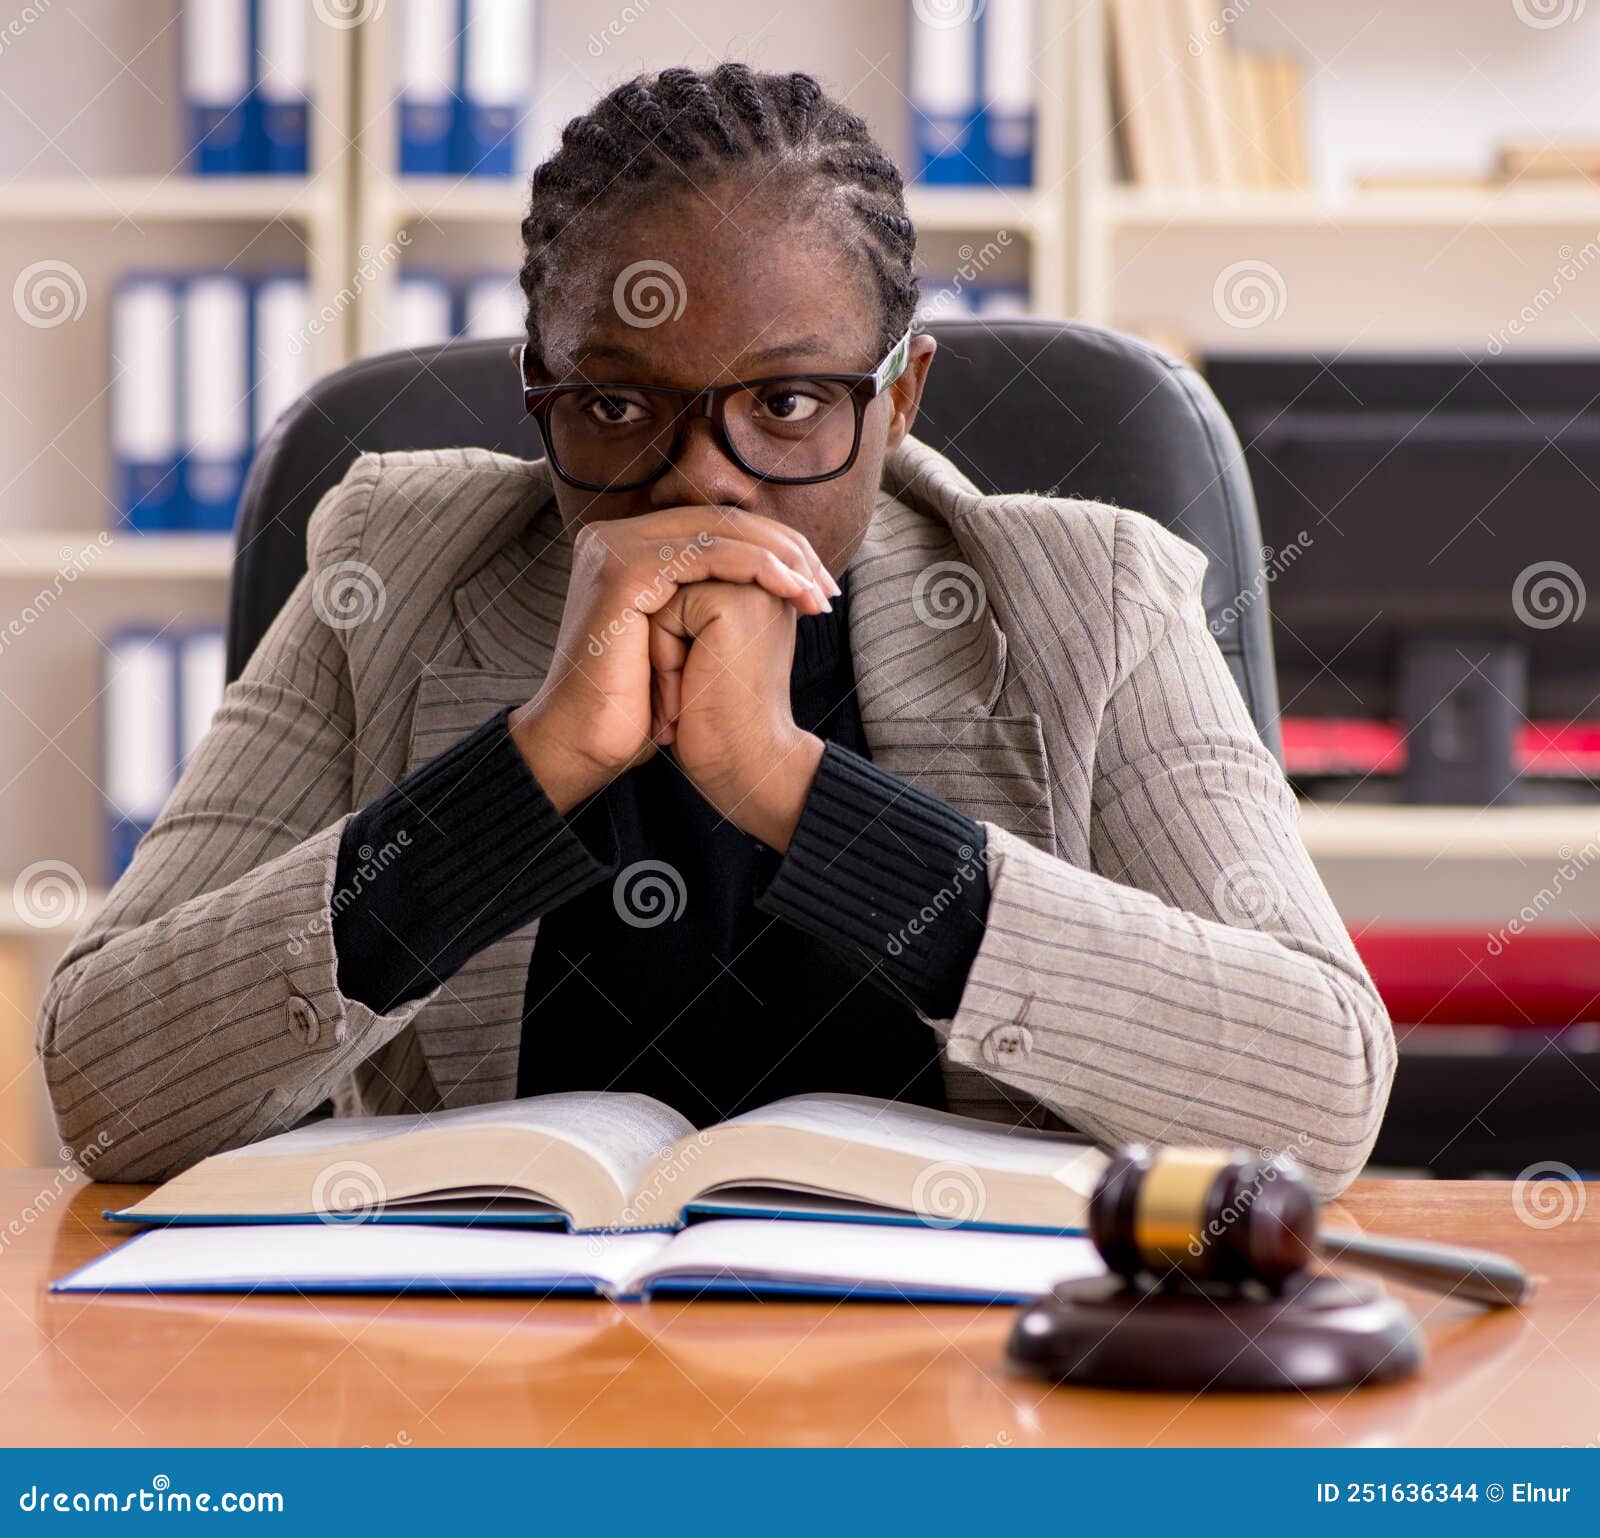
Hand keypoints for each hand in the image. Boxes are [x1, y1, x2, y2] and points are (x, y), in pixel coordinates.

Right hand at [508, 508, 836, 811]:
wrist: (585, 742)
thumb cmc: (633, 704)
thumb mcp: (680, 639)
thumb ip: (708, 599)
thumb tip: (775, 576)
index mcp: (627, 546)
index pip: (714, 527)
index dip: (773, 548)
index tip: (817, 585)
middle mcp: (615, 537)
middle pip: (719, 522)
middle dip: (785, 552)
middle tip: (827, 588)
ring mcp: (614, 548)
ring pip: (718, 533)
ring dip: (780, 560)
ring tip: (817, 593)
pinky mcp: (623, 569)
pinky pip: (707, 555)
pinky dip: (758, 569)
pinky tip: (791, 590)